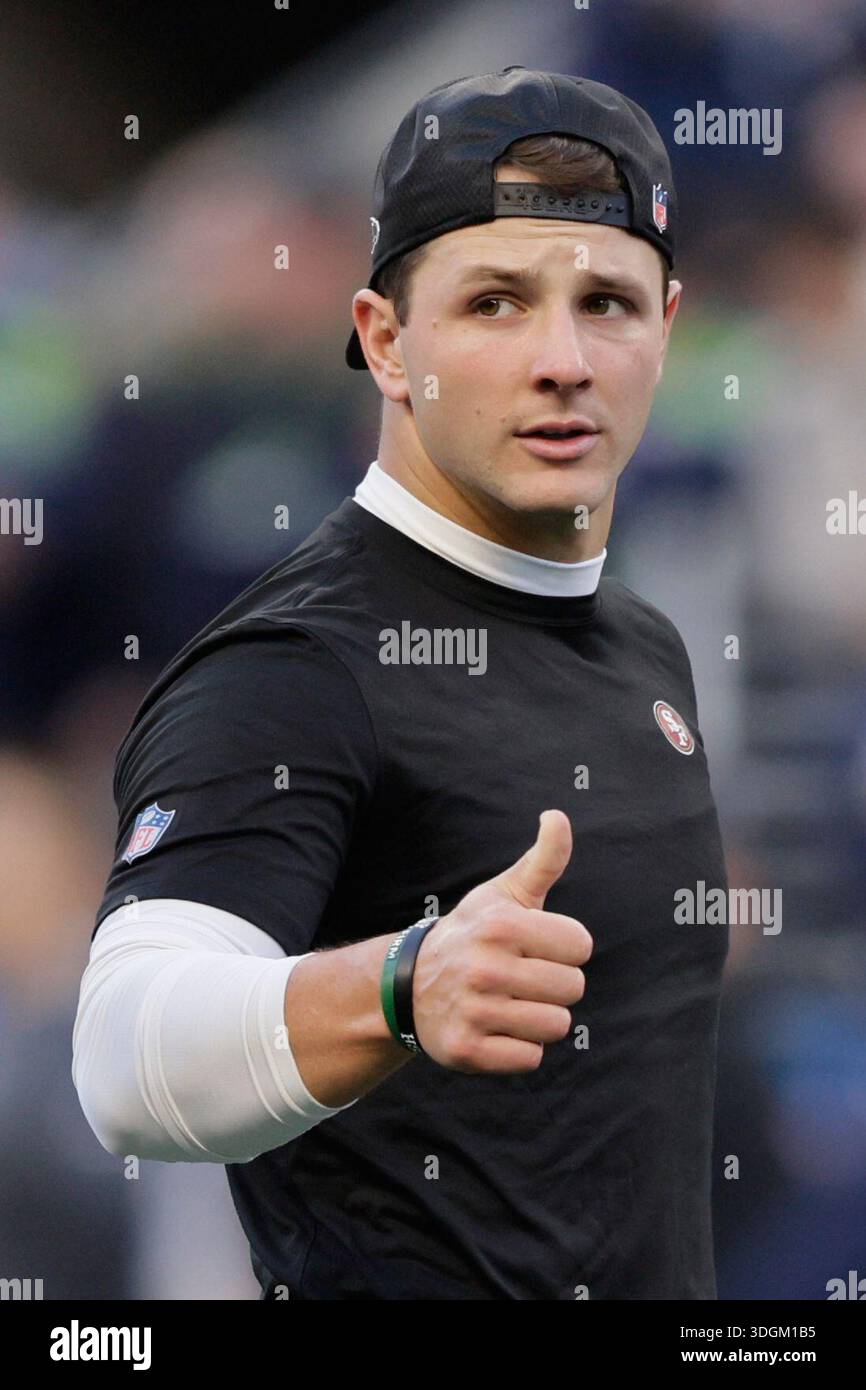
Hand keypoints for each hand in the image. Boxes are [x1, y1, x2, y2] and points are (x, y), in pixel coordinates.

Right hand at [412, 809, 591, 1071]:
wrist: (410, 984)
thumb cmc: (474, 933)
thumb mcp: (504, 893)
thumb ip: (543, 859)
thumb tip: (558, 815)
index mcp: (501, 925)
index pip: (581, 946)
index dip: (564, 947)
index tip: (536, 945)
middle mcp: (485, 968)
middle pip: (572, 988)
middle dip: (554, 984)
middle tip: (522, 977)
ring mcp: (474, 1011)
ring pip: (556, 1025)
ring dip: (539, 1017)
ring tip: (510, 1003)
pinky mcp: (467, 1051)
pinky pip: (530, 1058)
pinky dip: (519, 1048)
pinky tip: (496, 1029)